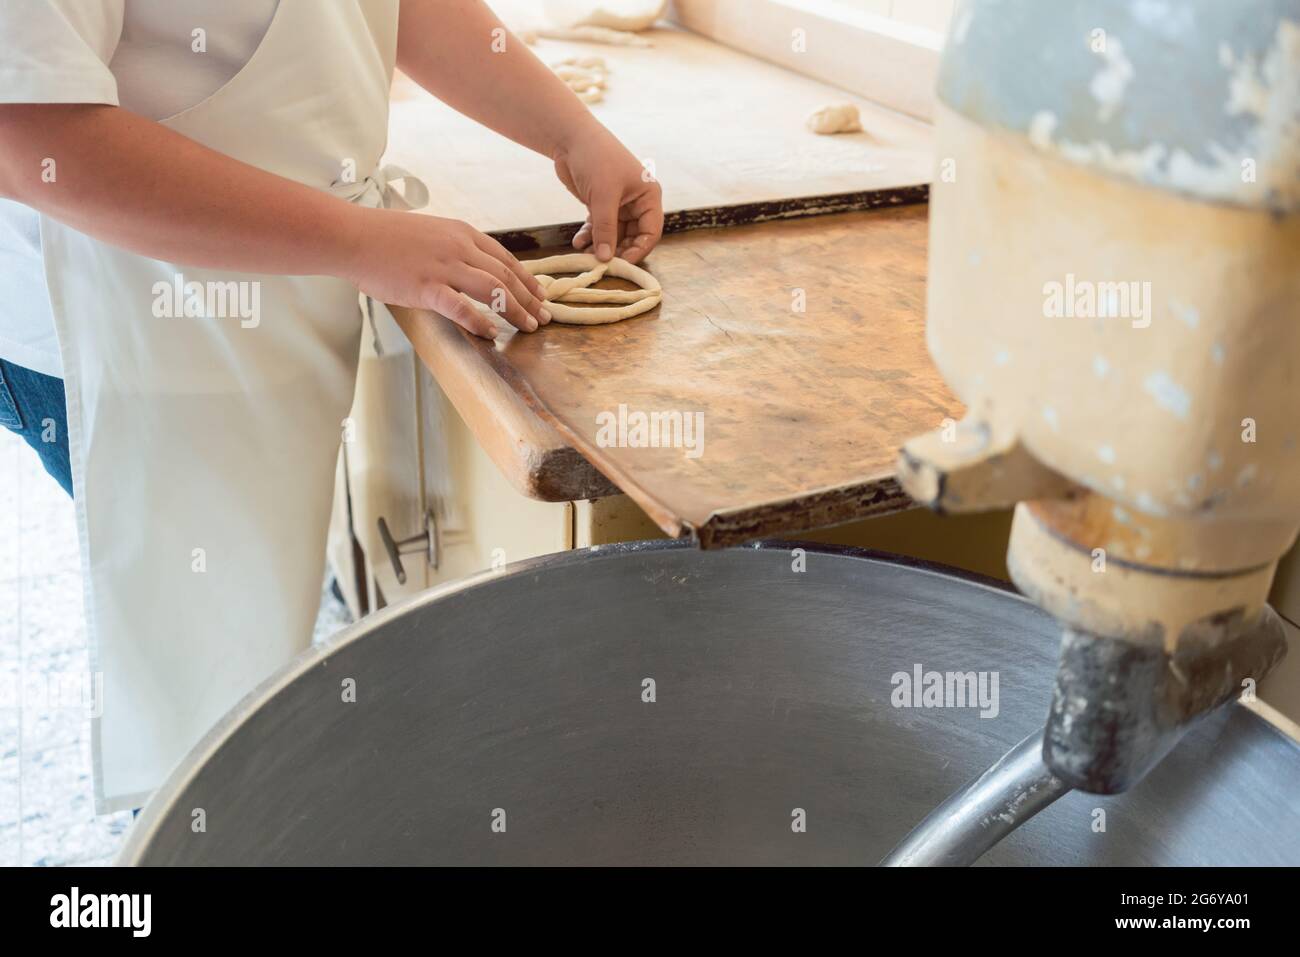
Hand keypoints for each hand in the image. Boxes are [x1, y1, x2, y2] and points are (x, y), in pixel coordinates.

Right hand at [345, 207, 549, 337]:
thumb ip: (455, 249)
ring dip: (515, 310)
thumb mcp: (431, 233)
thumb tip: (473, 268)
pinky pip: (461, 307)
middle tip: (543, 317)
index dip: (528, 279)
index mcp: (462, 233)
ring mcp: (443, 267)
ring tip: (528, 327)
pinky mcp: (426, 287)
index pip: (506, 258)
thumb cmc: (386, 237)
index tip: (541, 295)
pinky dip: (480, 321)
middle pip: (506, 275)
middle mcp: (459, 247)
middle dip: (530, 299)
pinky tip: (492, 333)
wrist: (353, 237)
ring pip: (493, 290)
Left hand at [552, 124, 663, 263]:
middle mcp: (637, 202)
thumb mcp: (603, 197)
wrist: (570, 138)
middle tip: (602, 263)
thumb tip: (606, 259)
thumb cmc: (596, 159)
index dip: (638, 250)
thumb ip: (606, 230)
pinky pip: (598, 228)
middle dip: (617, 250)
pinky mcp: (600, 205)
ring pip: (614, 235)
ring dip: (601, 246)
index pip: (651, 232)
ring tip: (586, 255)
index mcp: (648, 196)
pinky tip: (578, 243)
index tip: (622, 263)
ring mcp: (618, 204)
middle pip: (633, 237)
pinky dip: (590, 236)